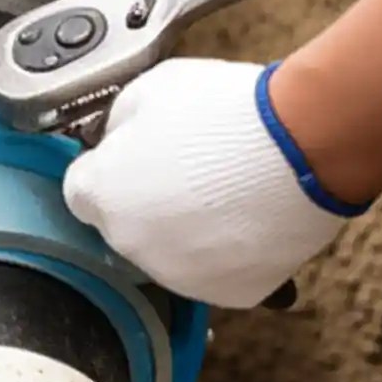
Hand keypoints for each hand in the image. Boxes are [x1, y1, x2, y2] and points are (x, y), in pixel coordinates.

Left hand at [62, 58, 368, 308]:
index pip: (81, 192)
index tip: (132, 157)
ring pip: (172, 254)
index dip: (108, 169)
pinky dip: (229, 250)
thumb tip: (118, 136)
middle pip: (126, 225)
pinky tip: (249, 214)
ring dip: (187, 229)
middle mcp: (132, 245)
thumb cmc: (225, 111)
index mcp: (102, 195)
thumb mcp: (148, 88)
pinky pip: (219, 271)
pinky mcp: (230, 293)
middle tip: (189, 167)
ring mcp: (181, 275)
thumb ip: (118, 121)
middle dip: (148, 200)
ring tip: (225, 189)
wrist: (300, 144)